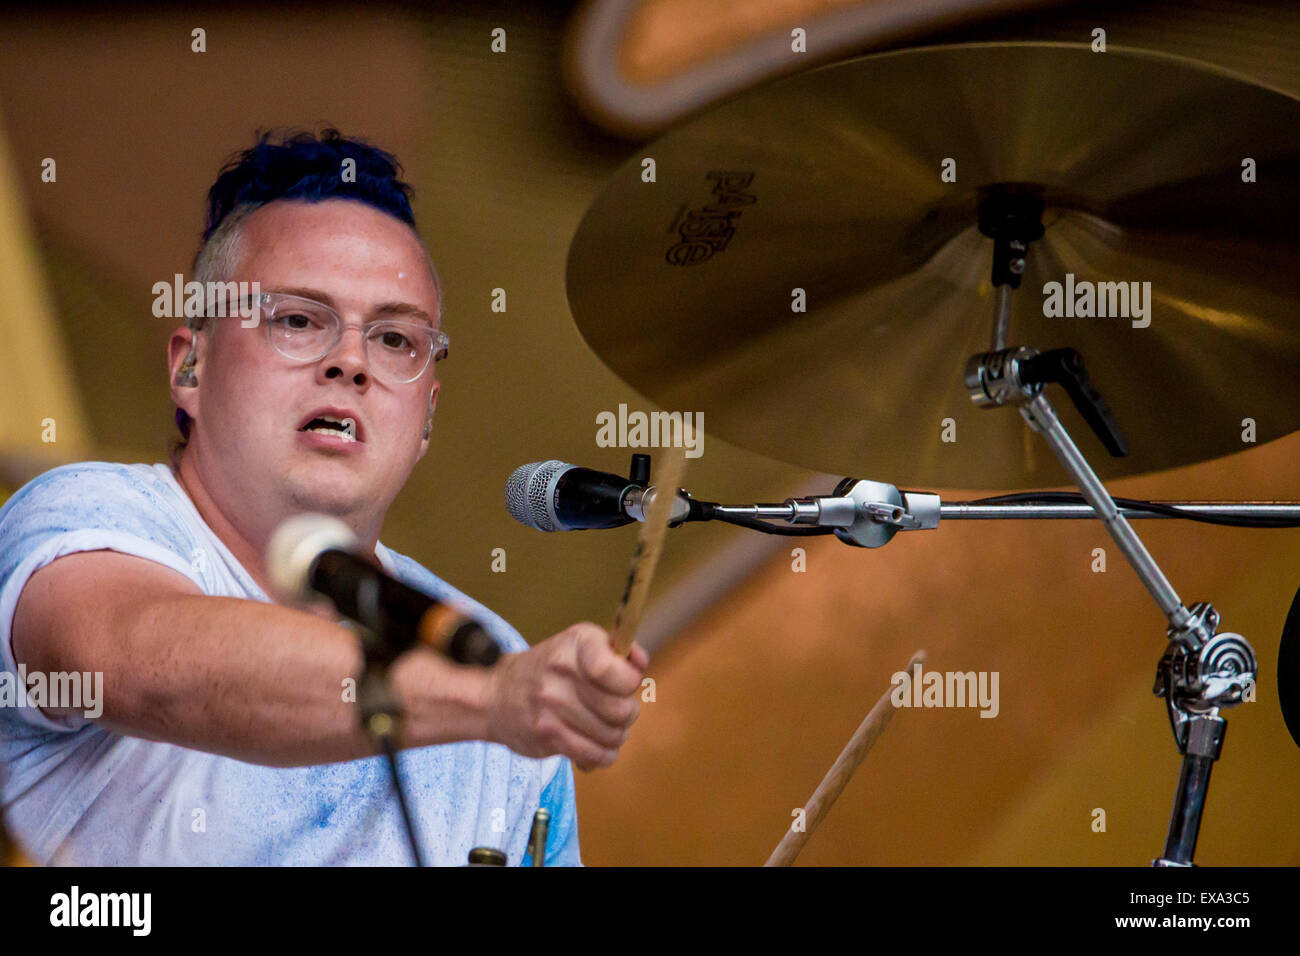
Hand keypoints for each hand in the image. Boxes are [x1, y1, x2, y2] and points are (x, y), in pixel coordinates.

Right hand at [485, 622, 647, 769]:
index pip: (614, 670)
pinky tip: (595, 746)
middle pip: (621, 709)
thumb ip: (616, 652)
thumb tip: (641, 661)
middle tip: (618, 711)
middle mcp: (562, 672)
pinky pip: (596, 755)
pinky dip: (603, 755)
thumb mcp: (578, 646)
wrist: (495, 695)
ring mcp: (552, 705)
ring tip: (604, 727)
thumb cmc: (548, 670)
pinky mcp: (548, 735)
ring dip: (616, 736)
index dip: (629, 682)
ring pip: (613, 735)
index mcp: (576, 644)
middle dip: (628, 714)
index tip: (624, 684)